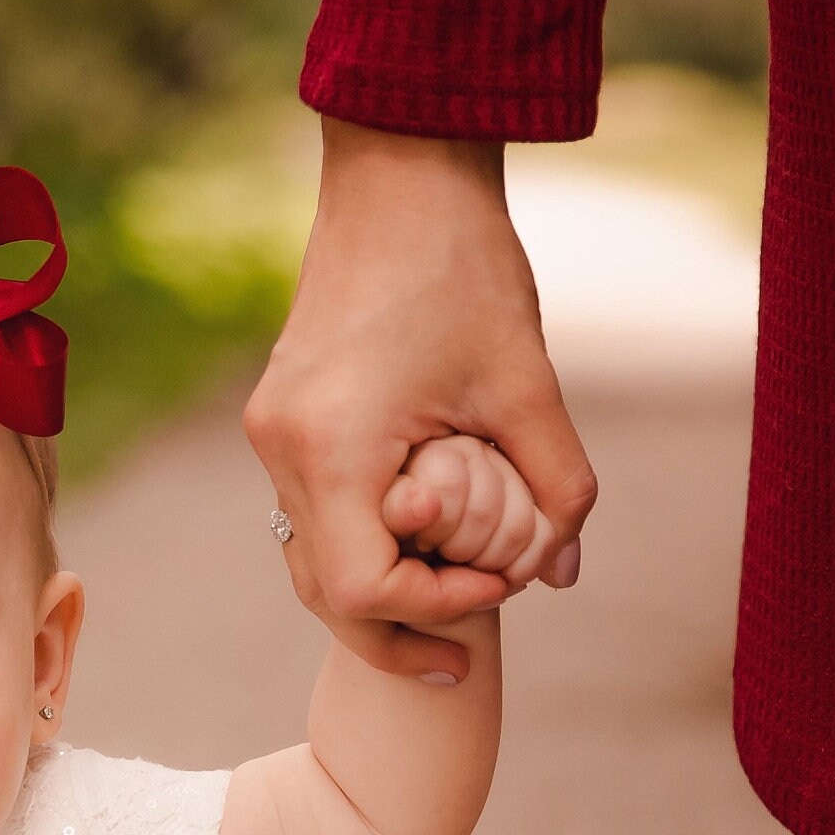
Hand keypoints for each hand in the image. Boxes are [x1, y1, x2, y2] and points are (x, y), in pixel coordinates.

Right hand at [244, 121, 596, 682]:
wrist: (397, 177)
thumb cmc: (464, 268)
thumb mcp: (527, 384)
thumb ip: (556, 486)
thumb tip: (564, 573)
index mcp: (334, 448)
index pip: (362, 589)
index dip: (436, 608)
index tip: (502, 581)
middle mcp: (282, 453)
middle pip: (323, 593)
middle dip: (399, 629)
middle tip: (464, 657)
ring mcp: (271, 439)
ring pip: (309, 561)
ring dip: (379, 591)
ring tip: (452, 600)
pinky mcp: (280, 421)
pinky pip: (311, 514)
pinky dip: (363, 542)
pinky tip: (422, 538)